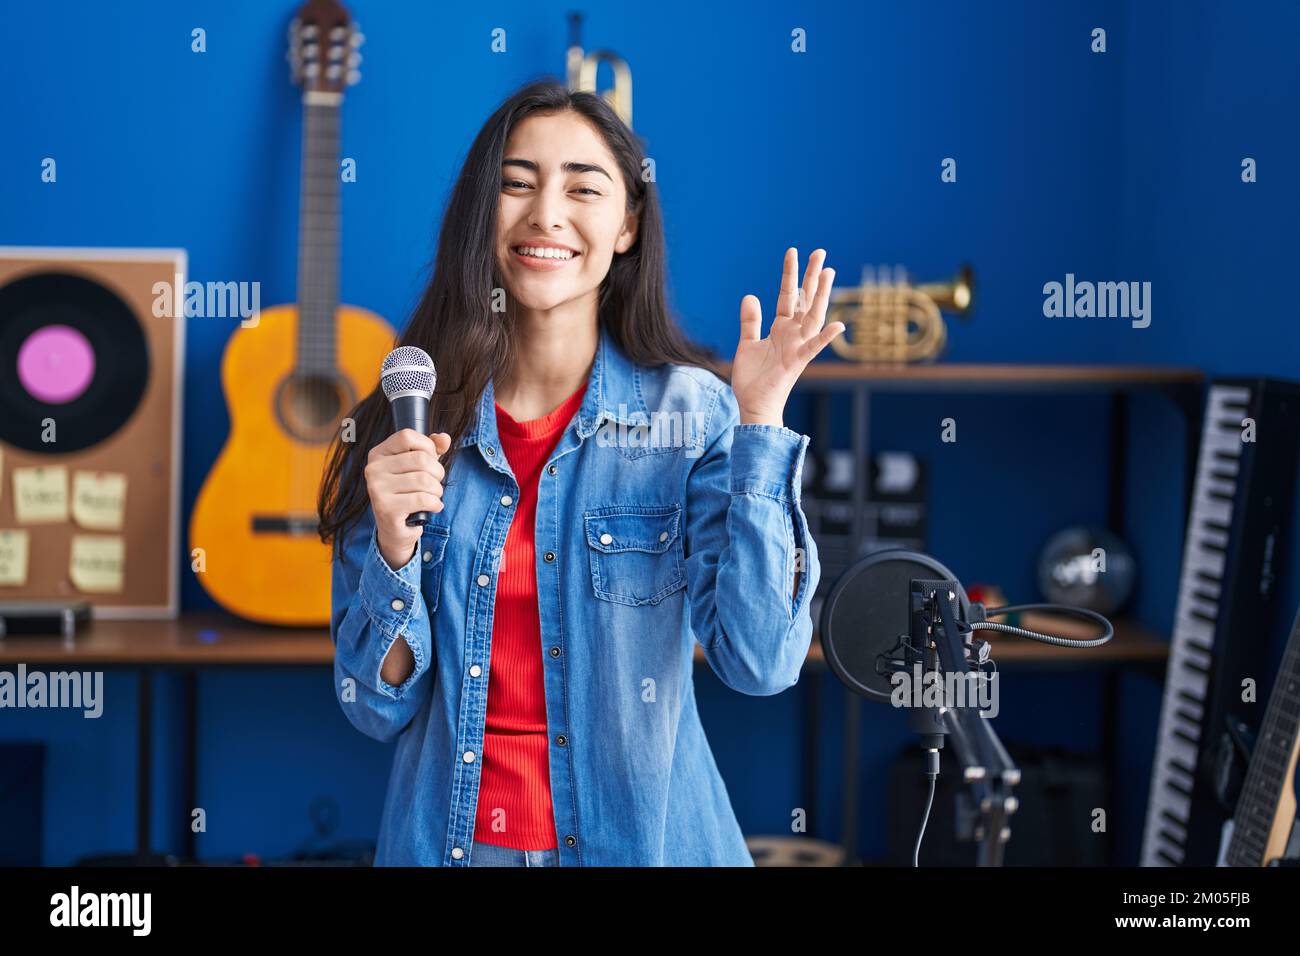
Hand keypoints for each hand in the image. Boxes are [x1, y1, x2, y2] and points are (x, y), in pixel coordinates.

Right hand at [365, 429, 451, 569]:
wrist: (395, 530)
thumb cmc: (407, 493)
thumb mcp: (419, 467)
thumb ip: (432, 449)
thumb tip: (444, 438)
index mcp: (378, 454)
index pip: (407, 436)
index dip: (427, 446)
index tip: (431, 460)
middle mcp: (373, 469)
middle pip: (421, 459)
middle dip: (438, 472)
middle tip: (435, 483)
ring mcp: (377, 489)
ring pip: (424, 480)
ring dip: (437, 490)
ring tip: (433, 496)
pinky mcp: (386, 509)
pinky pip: (423, 499)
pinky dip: (435, 503)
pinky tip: (433, 507)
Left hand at [731, 247, 843, 426]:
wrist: (753, 405)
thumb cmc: (753, 378)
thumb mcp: (748, 344)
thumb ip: (751, 321)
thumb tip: (751, 296)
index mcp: (782, 329)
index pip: (789, 296)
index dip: (791, 275)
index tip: (794, 252)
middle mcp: (793, 334)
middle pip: (805, 300)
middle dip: (811, 276)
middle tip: (820, 251)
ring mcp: (797, 347)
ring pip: (812, 316)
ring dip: (821, 295)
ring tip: (828, 272)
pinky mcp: (796, 363)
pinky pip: (813, 348)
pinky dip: (825, 337)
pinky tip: (837, 324)